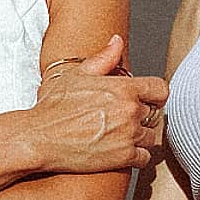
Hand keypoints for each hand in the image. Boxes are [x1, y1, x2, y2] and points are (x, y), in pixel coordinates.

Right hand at [29, 35, 168, 172]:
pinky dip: (136, 156)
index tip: (146, 100)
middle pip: (155, 114)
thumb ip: (104, 58)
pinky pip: (145, 158)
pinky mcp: (123, 158)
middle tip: (125, 119)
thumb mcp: (77, 74)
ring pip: (151, 137)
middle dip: (143, 116)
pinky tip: (121, 151)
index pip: (161, 89)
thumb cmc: (54, 106)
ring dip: (140, 137)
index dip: (155, 95)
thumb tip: (117, 40)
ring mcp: (128, 135)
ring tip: (121, 135)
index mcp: (123, 88)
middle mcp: (130, 110)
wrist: (39, 137)